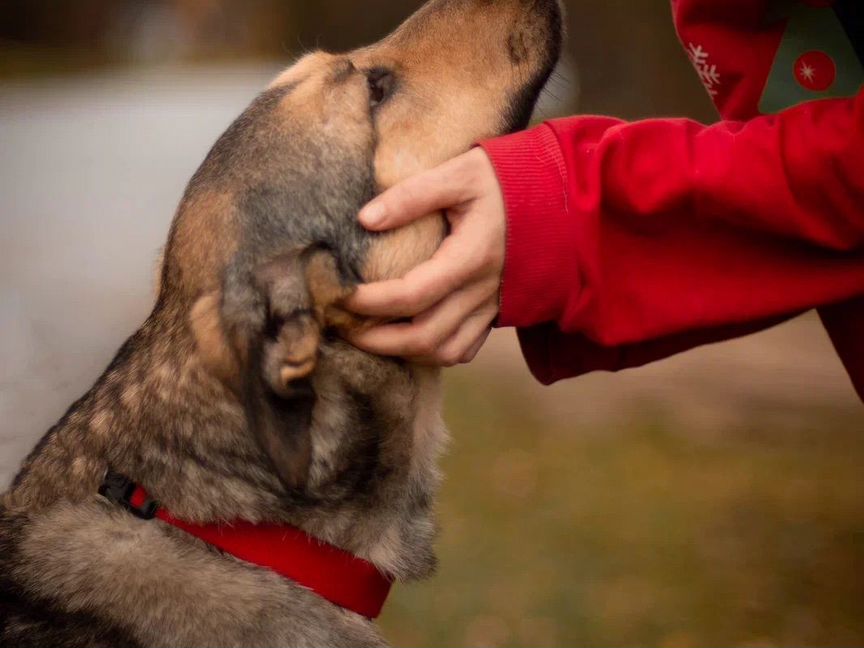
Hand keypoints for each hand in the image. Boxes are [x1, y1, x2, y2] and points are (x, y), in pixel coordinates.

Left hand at [345, 148, 505, 365]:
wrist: (558, 196)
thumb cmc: (506, 179)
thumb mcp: (459, 173)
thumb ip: (412, 195)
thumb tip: (365, 219)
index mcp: (472, 257)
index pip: (411, 295)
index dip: (370, 302)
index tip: (340, 295)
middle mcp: (483, 290)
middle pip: (425, 336)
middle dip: (378, 341)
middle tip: (344, 327)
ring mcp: (493, 306)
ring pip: (446, 351)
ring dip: (405, 352)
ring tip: (371, 337)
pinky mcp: (498, 312)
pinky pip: (466, 348)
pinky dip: (434, 351)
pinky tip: (410, 338)